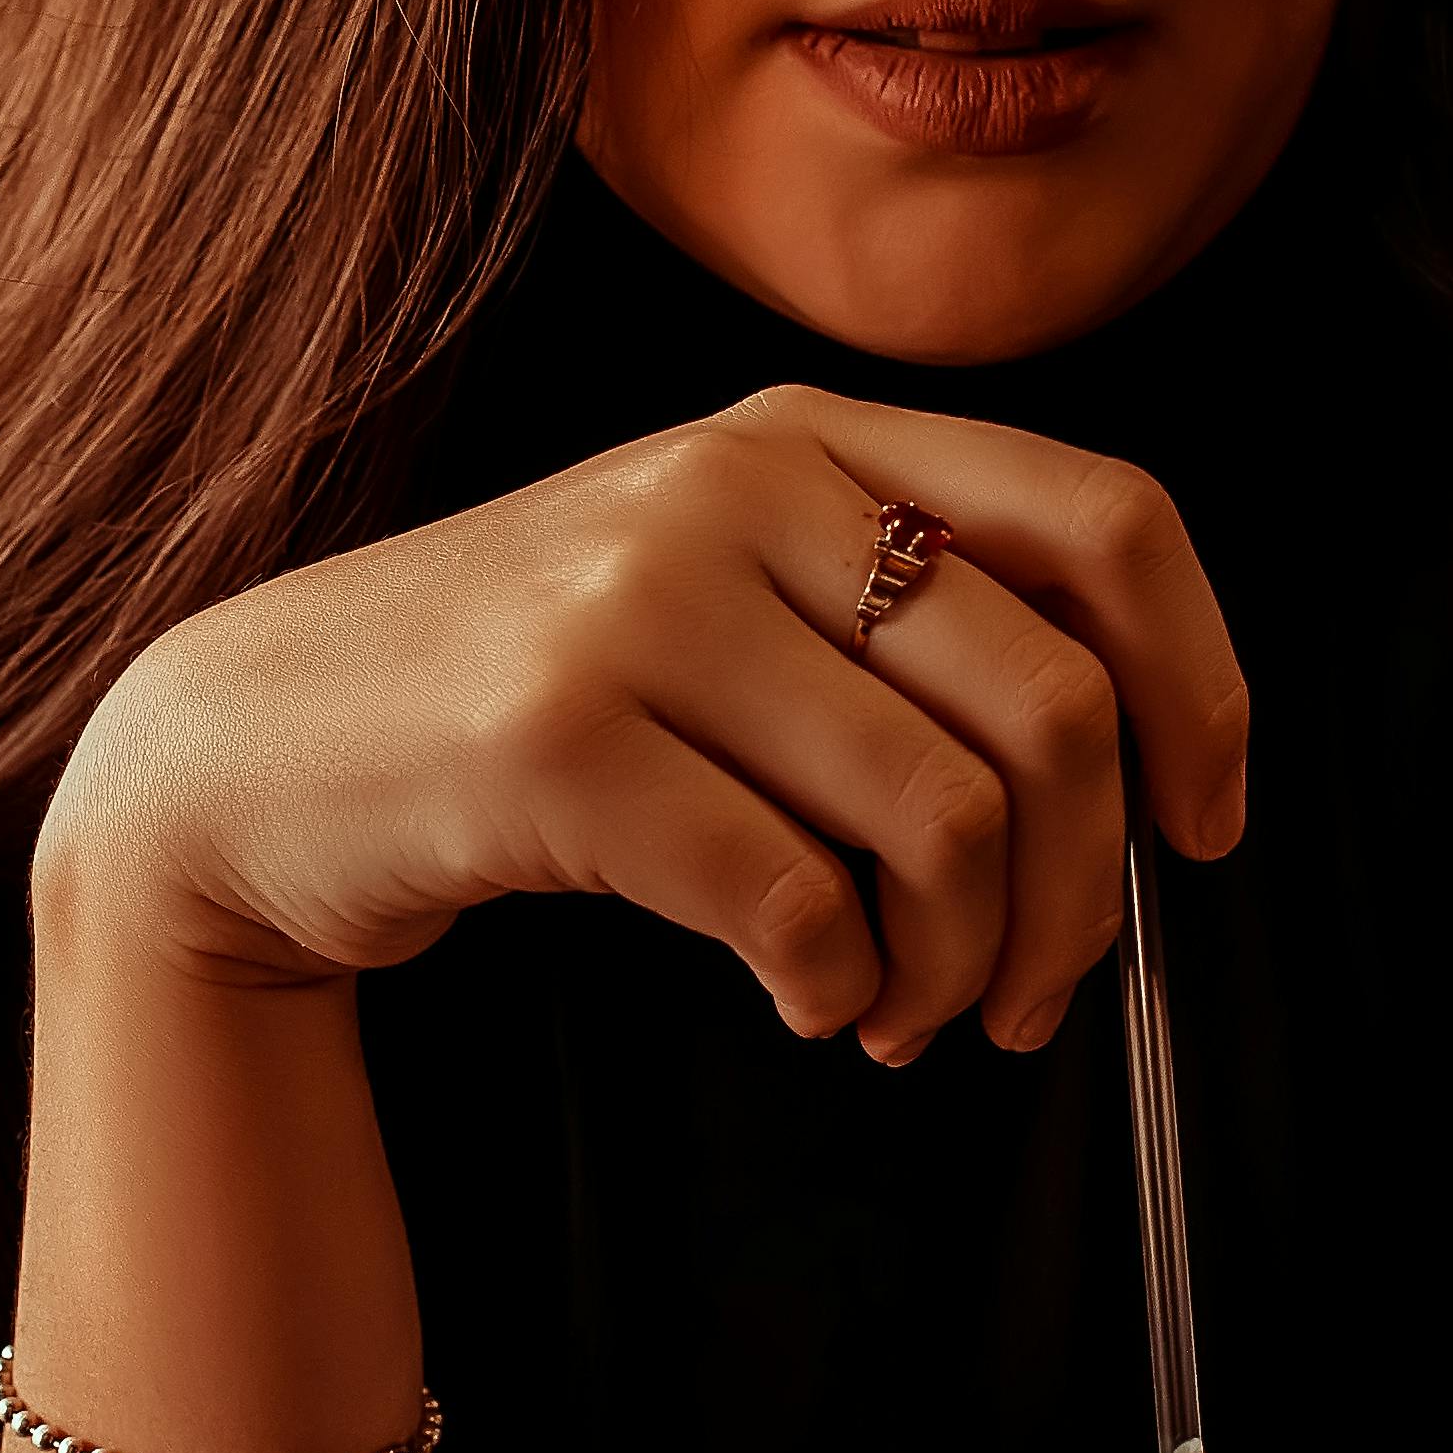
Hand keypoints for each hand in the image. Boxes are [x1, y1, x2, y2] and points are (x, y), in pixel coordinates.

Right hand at [43, 384, 1246, 1065]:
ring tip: (894, 1014)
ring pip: (943, 824)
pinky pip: (798, 906)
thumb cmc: (523, 703)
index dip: (1202, 690)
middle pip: (1052, 708)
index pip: (1106, 524)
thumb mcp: (714, 592)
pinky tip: (802, 1002)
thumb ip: (892, 617)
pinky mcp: (559, 743)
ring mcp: (640, 606)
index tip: (1204, 830)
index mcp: (804, 438)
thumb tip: (1133, 766)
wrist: (248, 756)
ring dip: (954, 970)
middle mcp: (735, 489)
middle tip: (1023, 996)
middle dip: (1078, 898)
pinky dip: (833, 992)